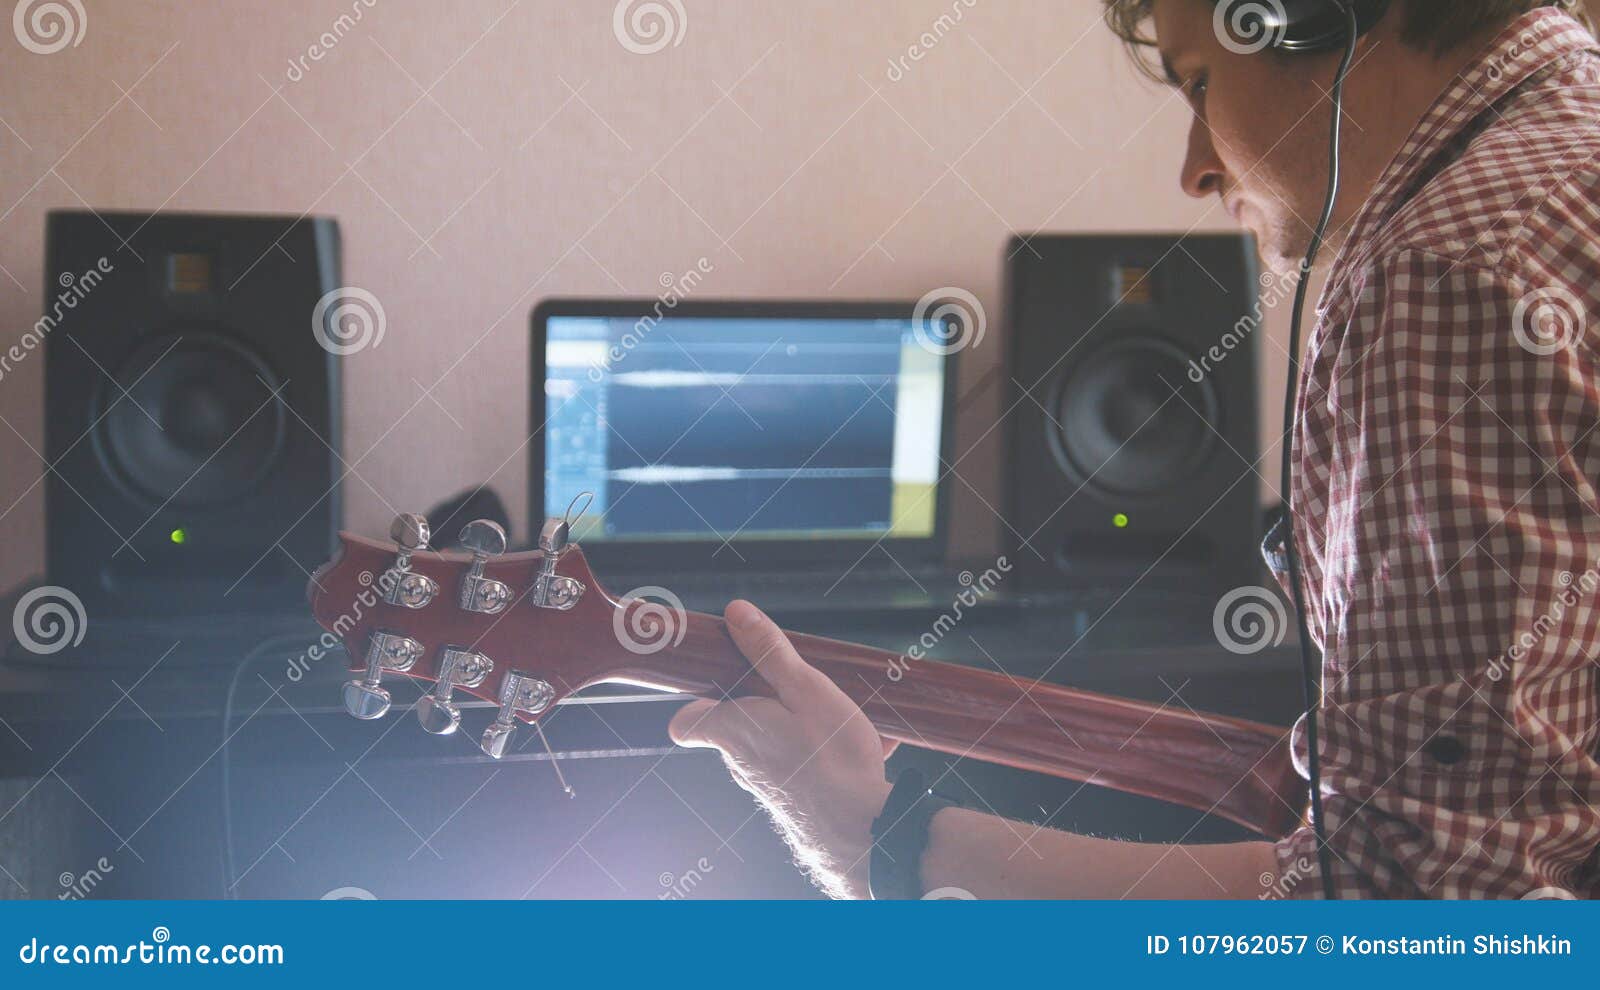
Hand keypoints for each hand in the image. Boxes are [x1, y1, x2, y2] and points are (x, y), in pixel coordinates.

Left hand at [668, 599, 895, 898]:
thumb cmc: (831, 757)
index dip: (695, 703)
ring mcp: (768, 785)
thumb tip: (736, 612)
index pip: (685, 723)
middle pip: (739, 724)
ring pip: (779, 744)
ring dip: (809, 726)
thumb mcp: (805, 688)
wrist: (863, 832)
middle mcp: (741, 762)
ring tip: (853, 716)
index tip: (718, 681)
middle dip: (770, 701)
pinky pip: (808, 766)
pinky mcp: (798, 801)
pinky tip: (876, 745)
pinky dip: (833, 753)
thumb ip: (769, 651)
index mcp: (733, 728)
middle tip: (805, 686)